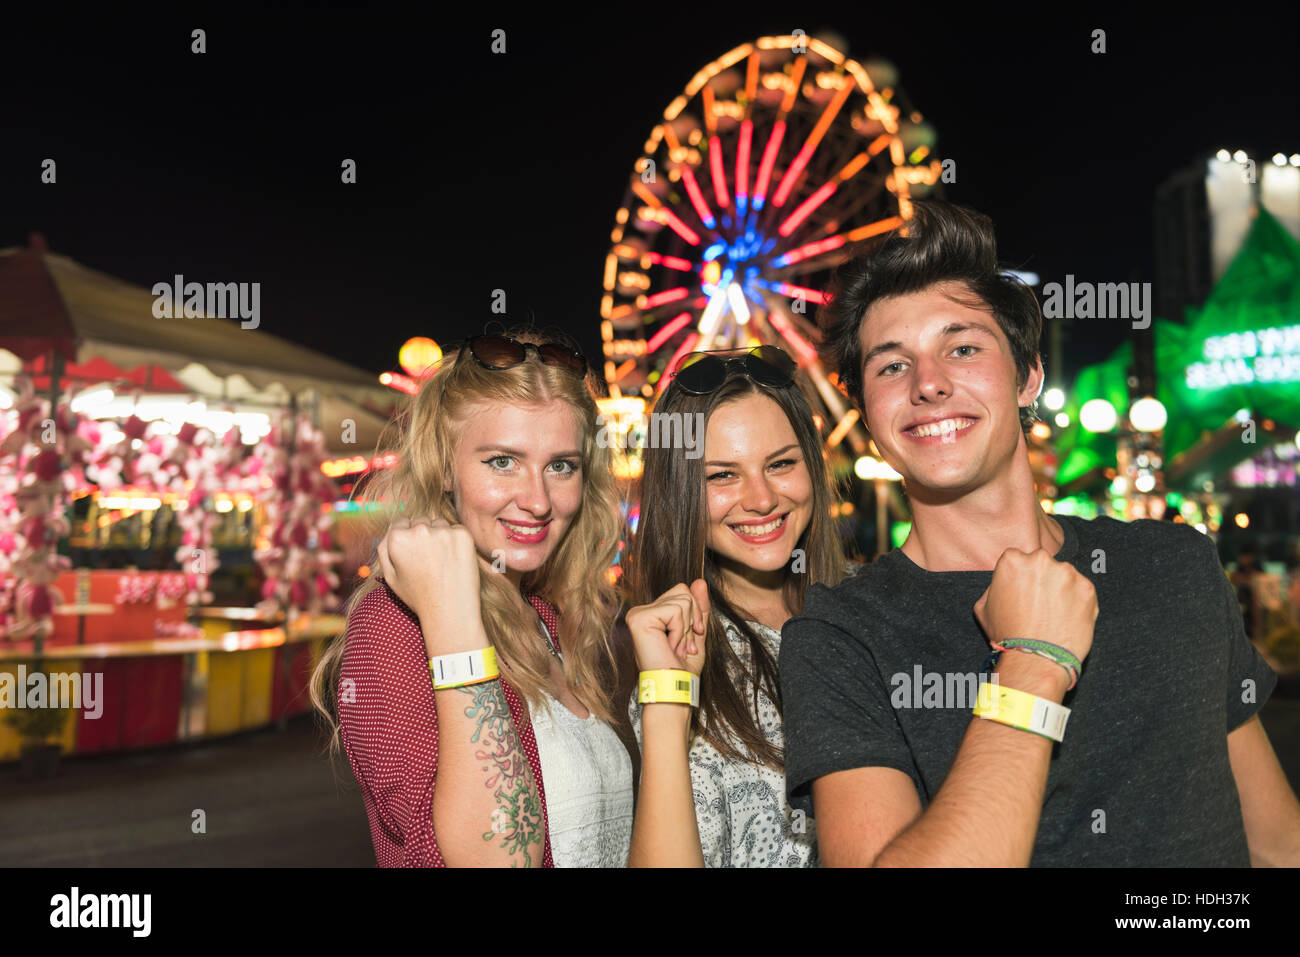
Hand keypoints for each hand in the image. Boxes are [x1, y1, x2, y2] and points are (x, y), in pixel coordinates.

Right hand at [376, 517, 488, 653]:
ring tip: (442, 562)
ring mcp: (443, 531)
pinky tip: (455, 560)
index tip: (415, 552)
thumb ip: (384, 549)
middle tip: (430, 560)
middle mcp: (419, 530)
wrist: (449, 611)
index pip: (401, 522)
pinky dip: (457, 541)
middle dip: (424, 535)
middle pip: (421, 521)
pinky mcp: (463, 535)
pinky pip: (457, 529)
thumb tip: (390, 530)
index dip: (408, 538)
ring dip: (441, 536)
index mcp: (398, 538)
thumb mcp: (390, 576)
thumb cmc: (418, 596)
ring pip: (440, 524)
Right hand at [625, 580, 709, 676]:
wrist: (674, 687)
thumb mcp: (695, 633)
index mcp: (652, 613)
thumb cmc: (682, 668)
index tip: (689, 641)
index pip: (683, 591)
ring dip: (686, 629)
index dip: (694, 614)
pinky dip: (680, 631)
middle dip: (692, 621)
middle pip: (684, 591)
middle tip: (682, 646)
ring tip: (675, 648)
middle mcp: (642, 611)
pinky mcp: (639, 618)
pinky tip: (669, 646)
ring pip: (682, 601)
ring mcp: (638, 613)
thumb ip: (698, 607)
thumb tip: (700, 581)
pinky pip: (675, 610)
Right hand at [973, 548, 1097, 675]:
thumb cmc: (1007, 635)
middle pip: (1044, 564)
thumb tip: (1006, 582)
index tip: (1024, 591)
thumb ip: (994, 586)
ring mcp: (1067, 573)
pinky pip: (1082, 591)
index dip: (1021, 577)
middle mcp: (1042, 560)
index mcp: (1013, 560)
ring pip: (1065, 576)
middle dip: (1043, 579)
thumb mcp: (983, 607)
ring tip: (1054, 615)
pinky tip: (1066, 619)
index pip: (1020, 559)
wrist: (1035, 660)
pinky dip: (1077, 602)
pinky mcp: (1087, 588)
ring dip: (1061, 590)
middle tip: (1039, 604)